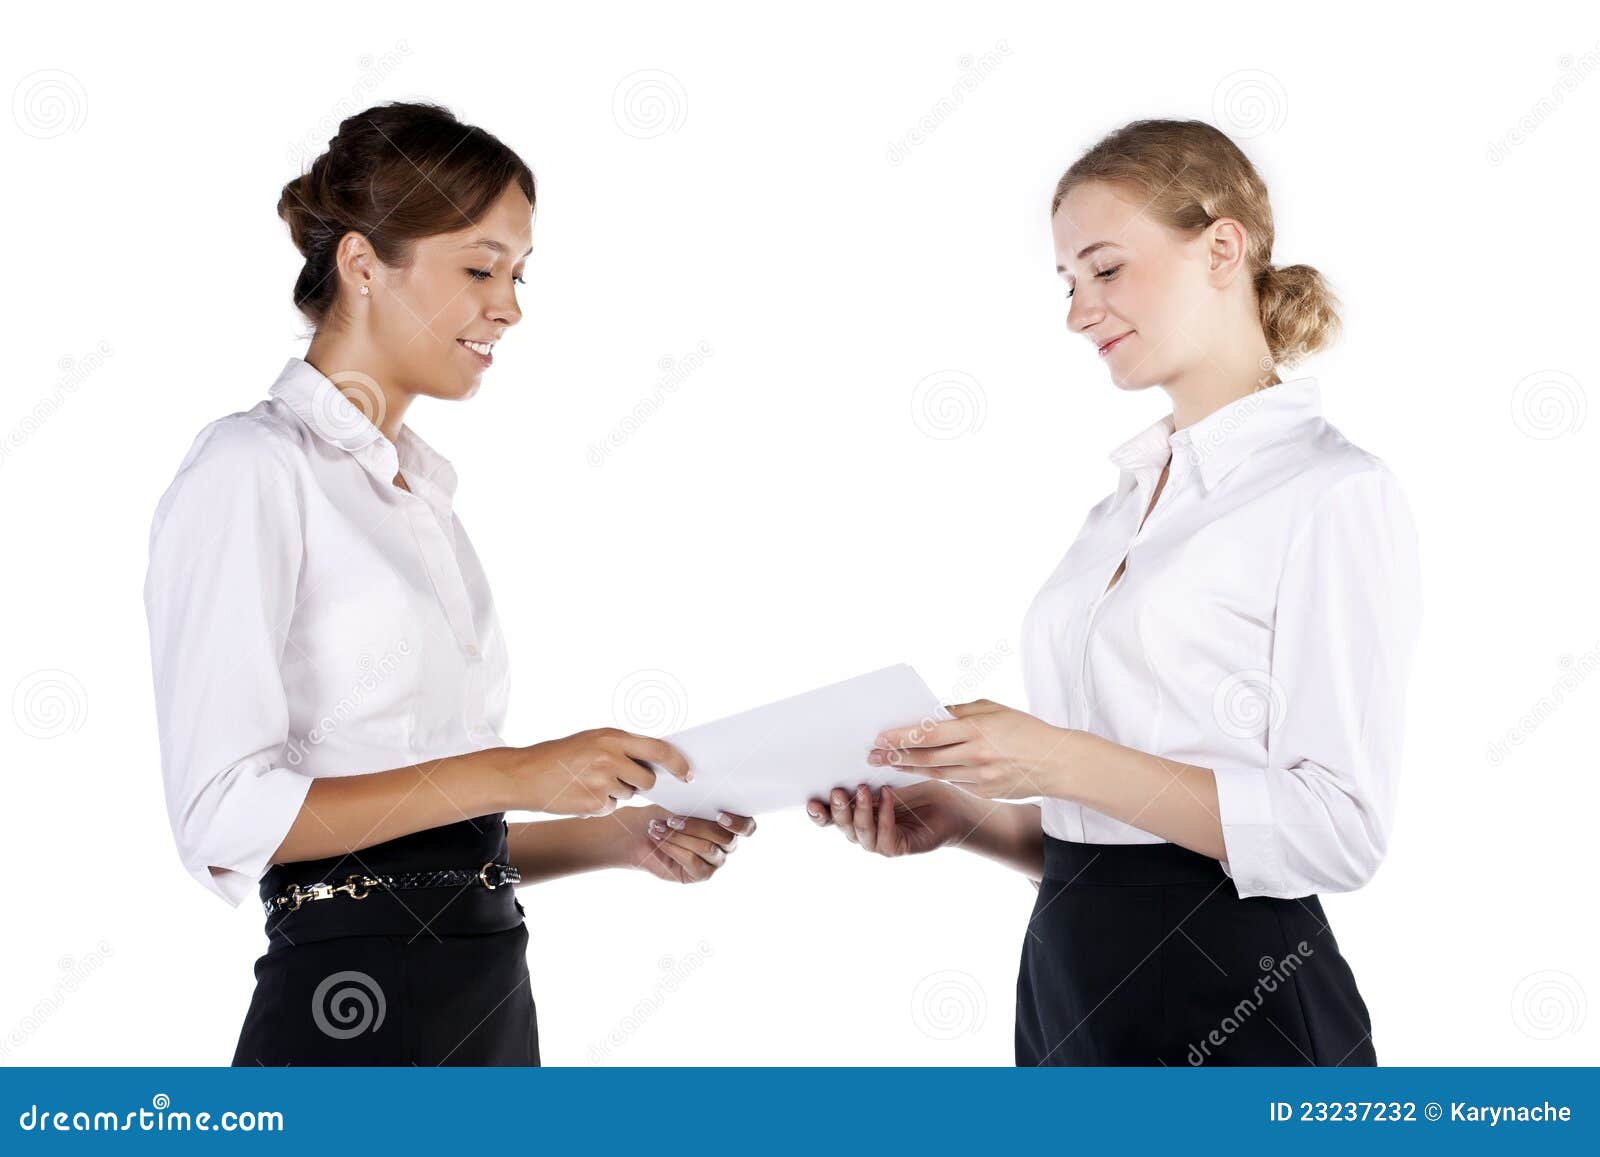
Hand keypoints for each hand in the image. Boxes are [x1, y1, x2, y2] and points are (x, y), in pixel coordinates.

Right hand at [496, 728, 690, 816]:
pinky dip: (600, 804)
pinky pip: (611, 808)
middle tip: (617, 778)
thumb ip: (623, 748)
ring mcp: (603, 782)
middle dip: (639, 783)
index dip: (678, 764)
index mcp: (612, 738)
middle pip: (648, 780)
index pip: (659, 750)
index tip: (688, 774)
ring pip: (629, 795)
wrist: (525, 774)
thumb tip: (657, 763)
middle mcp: (611, 758)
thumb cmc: (561, 756)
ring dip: (616, 793)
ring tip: (589, 782)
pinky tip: (581, 794)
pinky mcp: (594, 804)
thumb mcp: (593, 740)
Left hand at [610, 804, 756, 883]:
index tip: (720, 815)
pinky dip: (674, 848)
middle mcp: (727, 844)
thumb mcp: (682, 801)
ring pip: (706, 848)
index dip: (738, 824)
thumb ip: (700, 800)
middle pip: (724, 838)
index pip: (748, 828)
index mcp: (729, 823)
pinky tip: (659, 839)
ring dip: (680, 836)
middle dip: (696, 826)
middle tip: (671, 818)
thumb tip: (708, 792)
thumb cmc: (664, 812)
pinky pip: (693, 862)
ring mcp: (715, 861)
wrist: (640, 830)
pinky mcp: (700, 874)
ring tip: (658, 827)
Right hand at [805, 780, 970, 856]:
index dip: (817, 812)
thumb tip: (851, 750)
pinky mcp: (897, 847)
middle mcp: (861, 829)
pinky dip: (885, 815)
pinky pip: (885, 836)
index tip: (810, 801)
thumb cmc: (916, 787)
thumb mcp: (887, 775)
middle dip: (837, 809)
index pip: (827, 817)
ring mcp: (878, 841)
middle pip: (841, 824)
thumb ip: (866, 771)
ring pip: (861, 832)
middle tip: (838, 791)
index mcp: (853, 813)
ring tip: (864, 789)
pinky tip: (888, 796)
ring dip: (861, 811)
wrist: (950, 804)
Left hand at [868, 699, 1074, 800]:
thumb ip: (960, 711)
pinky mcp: (984, 793)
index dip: (900, 737)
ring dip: (909, 769)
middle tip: (873, 755)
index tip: (879, 737)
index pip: (928, 734)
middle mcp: (975, 756)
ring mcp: (979, 779)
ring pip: (935, 774)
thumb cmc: (1025, 730)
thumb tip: (930, 714)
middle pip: (925, 759)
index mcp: (976, 730)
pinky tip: (919, 771)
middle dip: (895, 756)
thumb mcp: (994, 709)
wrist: (1057, 763)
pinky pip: (954, 782)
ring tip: (889, 763)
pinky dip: (936, 776)